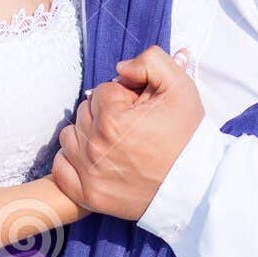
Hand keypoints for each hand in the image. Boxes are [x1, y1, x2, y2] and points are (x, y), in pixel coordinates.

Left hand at [52, 46, 203, 219]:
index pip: (102, 91)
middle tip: (132, 127)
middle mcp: (96, 146)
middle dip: (106, 114)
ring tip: (115, 142)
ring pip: (71, 136)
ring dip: (88, 134)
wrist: (196, 185)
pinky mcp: (88, 195)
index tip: (140, 111)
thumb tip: (121, 68)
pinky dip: (73, 160)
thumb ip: (150, 61)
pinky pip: (61, 167)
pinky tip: (95, 158)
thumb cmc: (188, 137)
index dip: (124, 97)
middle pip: (85, 111)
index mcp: (113, 119)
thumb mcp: (180, 87)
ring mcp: (90, 173)